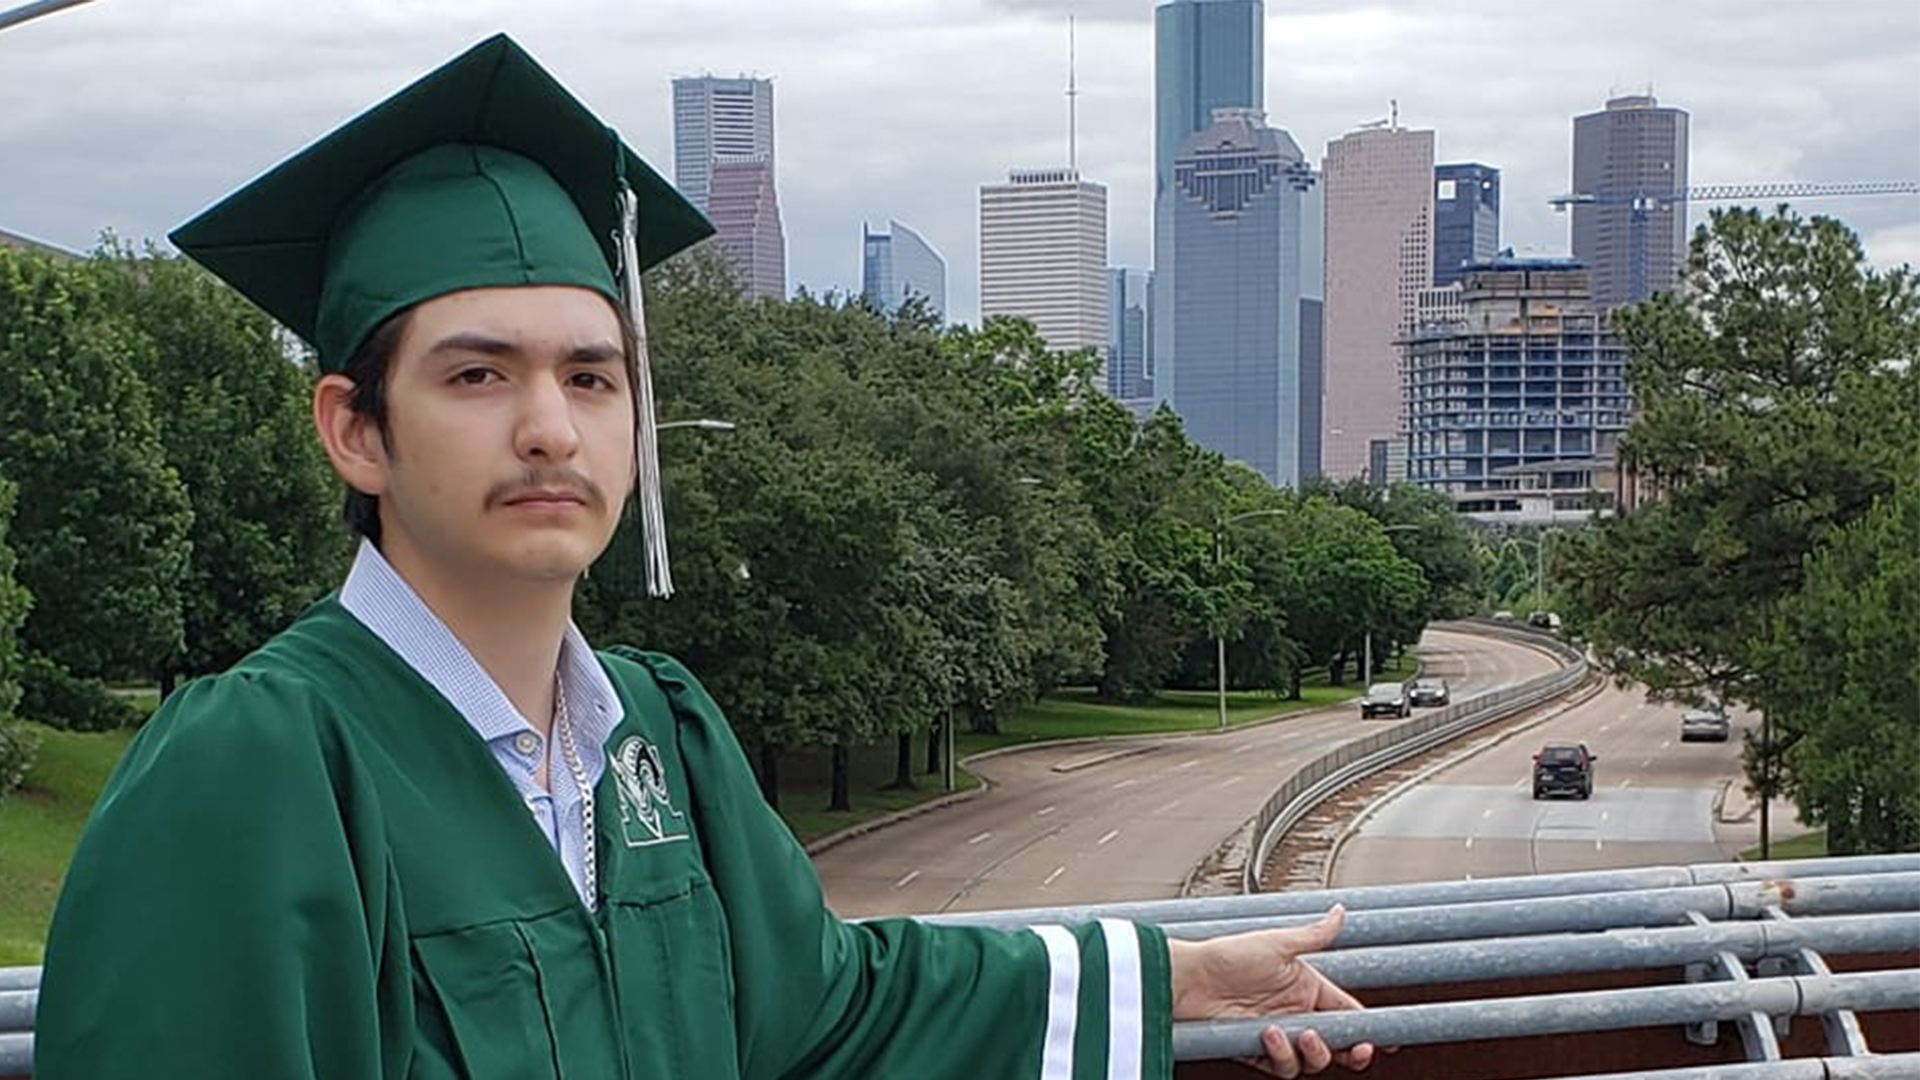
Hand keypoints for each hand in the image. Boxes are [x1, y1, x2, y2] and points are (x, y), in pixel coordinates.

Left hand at [1167, 905, 1374, 1077]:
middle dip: (1352, 1049)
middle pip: (1337, 1042)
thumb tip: (1340, 913)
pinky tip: (1270, 1036)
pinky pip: (1283, 1066)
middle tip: (1358, 1048)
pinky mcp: (1259, 1052)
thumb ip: (1314, 936)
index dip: (1368, 1027)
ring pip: (1314, 1059)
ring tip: (1300, 1033)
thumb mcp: (1277, 943)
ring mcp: (1279, 1034)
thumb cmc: (1226, 955)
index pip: (1347, 1011)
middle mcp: (1295, 1012)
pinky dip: (1283, 1056)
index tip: (1387, 1038)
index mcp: (1306, 987)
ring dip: (1315, 1052)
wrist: (1189, 980)